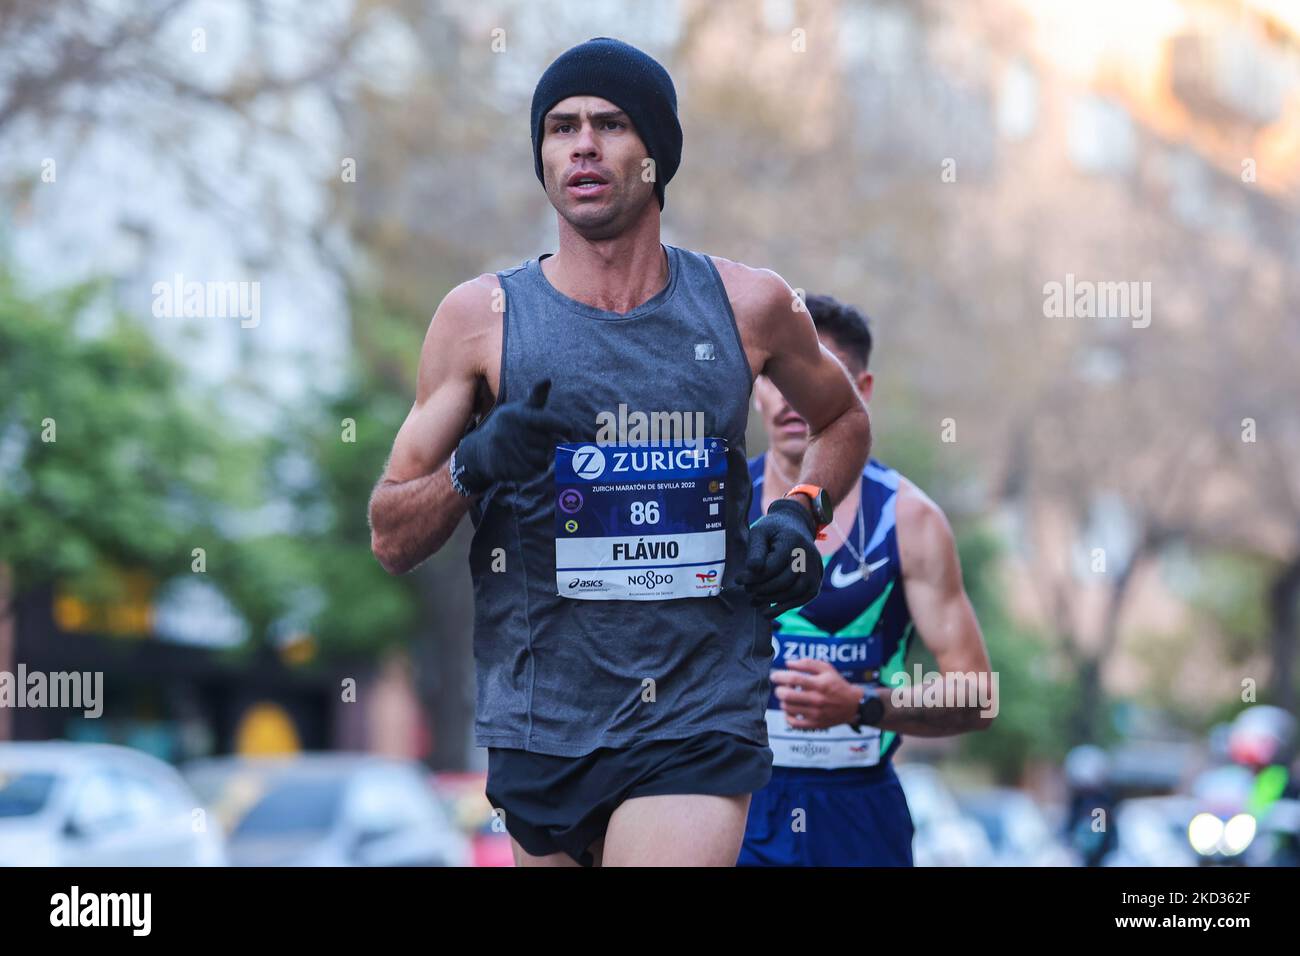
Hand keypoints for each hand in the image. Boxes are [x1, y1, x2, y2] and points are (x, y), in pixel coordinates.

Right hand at [453, 379, 569, 493]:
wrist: (478, 451)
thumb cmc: (508, 426)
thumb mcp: (520, 409)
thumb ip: (537, 397)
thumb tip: (547, 379)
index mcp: (519, 414)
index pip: (554, 422)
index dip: (568, 429)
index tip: (572, 434)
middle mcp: (512, 431)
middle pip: (549, 443)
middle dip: (546, 445)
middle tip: (533, 441)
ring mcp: (509, 451)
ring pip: (543, 459)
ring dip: (540, 459)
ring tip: (526, 452)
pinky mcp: (507, 468)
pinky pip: (534, 472)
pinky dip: (533, 470)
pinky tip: (522, 463)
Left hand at [735, 498, 821, 617]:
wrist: (795, 528)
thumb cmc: (773, 530)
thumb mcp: (759, 531)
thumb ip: (755, 550)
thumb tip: (752, 569)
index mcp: (793, 541)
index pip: (772, 566)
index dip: (753, 576)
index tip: (738, 579)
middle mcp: (808, 556)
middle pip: (783, 581)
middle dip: (761, 589)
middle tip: (746, 589)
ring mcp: (815, 570)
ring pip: (793, 592)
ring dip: (771, 600)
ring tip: (753, 600)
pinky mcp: (815, 582)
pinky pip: (801, 599)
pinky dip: (783, 608)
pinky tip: (766, 613)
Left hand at [771, 659, 861, 728]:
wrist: (853, 705)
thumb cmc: (837, 684)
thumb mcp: (826, 669)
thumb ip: (807, 664)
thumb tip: (789, 663)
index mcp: (819, 684)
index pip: (794, 679)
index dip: (780, 676)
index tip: (774, 676)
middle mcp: (817, 700)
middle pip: (788, 696)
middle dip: (779, 691)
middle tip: (780, 688)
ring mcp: (815, 714)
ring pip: (788, 708)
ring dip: (783, 701)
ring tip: (788, 698)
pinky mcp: (814, 724)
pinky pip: (793, 723)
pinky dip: (787, 716)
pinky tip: (791, 710)